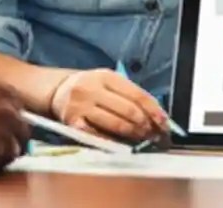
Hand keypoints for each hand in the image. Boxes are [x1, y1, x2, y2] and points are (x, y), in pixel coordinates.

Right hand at [51, 68, 167, 140]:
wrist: (58, 90)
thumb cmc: (91, 88)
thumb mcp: (109, 82)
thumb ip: (129, 95)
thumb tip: (155, 116)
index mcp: (107, 76)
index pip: (137, 94)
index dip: (154, 110)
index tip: (164, 123)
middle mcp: (93, 89)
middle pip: (128, 110)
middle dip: (146, 125)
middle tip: (155, 135)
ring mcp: (81, 106)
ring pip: (115, 124)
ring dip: (133, 134)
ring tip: (143, 139)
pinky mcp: (72, 123)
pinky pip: (98, 135)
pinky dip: (114, 142)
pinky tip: (123, 145)